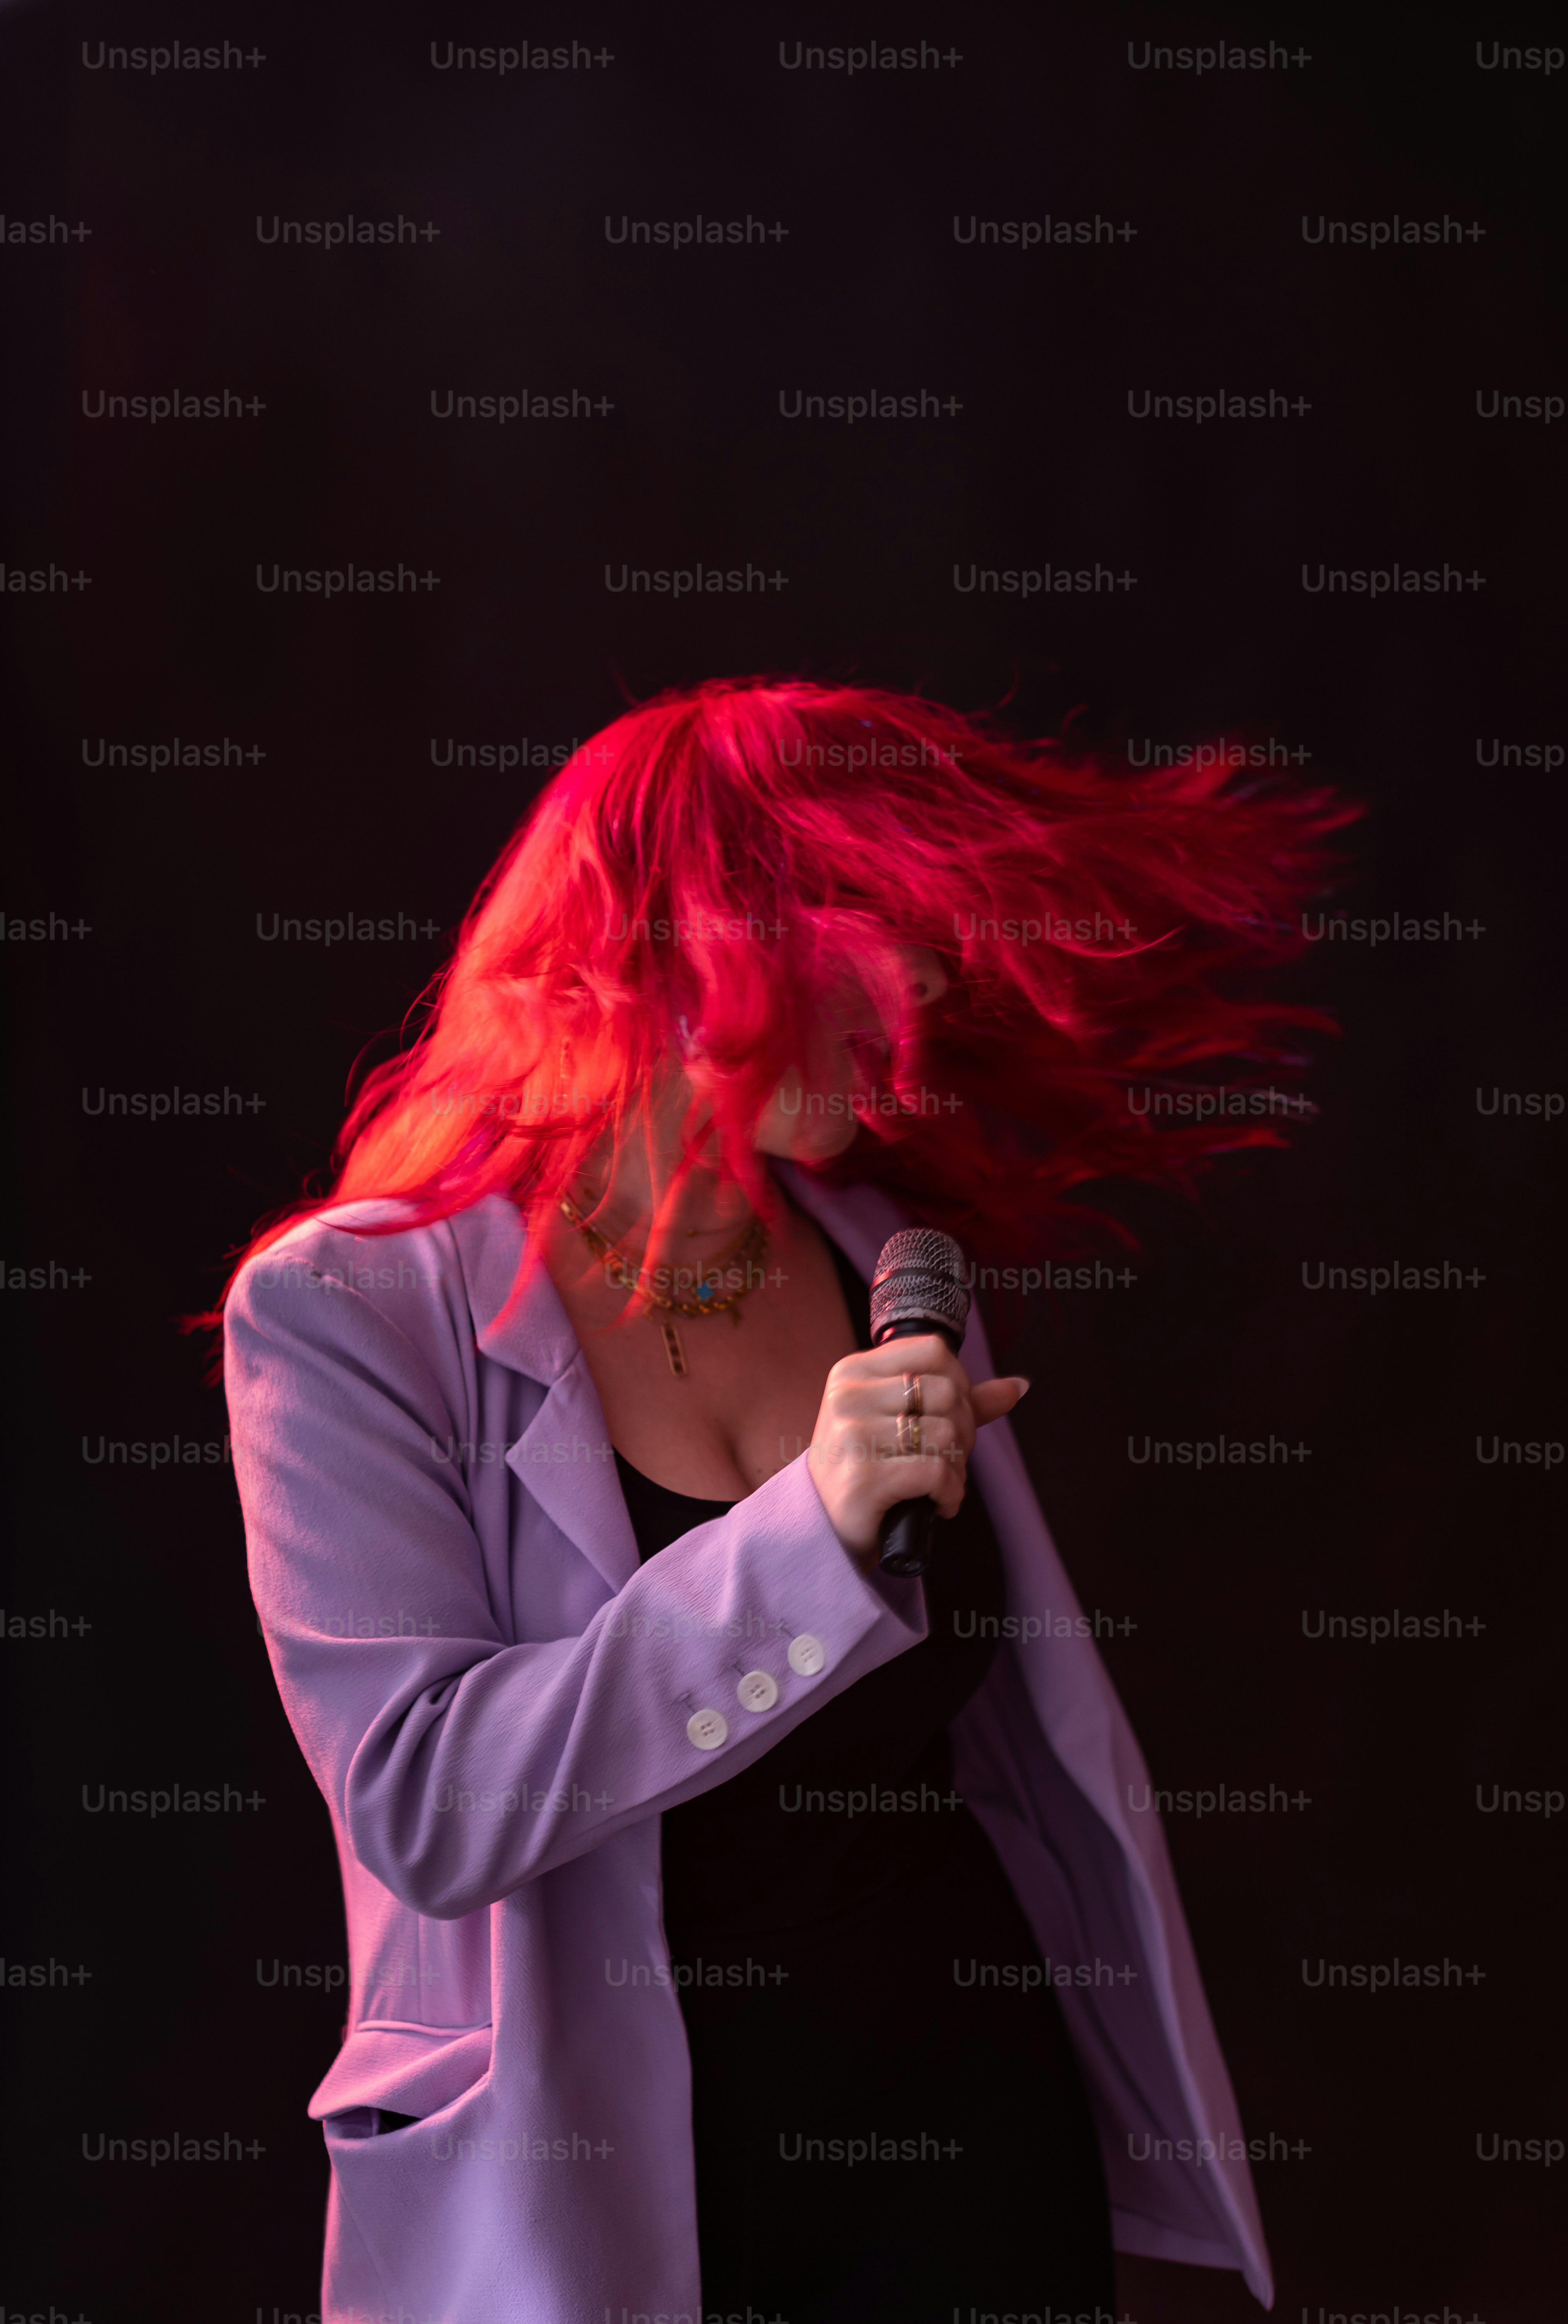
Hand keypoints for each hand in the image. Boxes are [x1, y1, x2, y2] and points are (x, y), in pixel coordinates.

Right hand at [806, 1334, 1029, 1564]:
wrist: (823, 1528)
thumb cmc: (866, 1469)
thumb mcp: (900, 1423)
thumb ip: (958, 1401)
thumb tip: (1018, 1386)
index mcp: (854, 1371)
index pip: (933, 1350)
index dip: (960, 1382)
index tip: (952, 1416)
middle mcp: (848, 1396)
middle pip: (947, 1392)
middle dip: (965, 1431)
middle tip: (951, 1459)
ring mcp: (852, 1435)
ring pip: (946, 1432)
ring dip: (958, 1467)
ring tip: (942, 1483)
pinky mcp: (863, 1477)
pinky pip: (936, 1471)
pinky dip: (950, 1493)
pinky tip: (939, 1504)